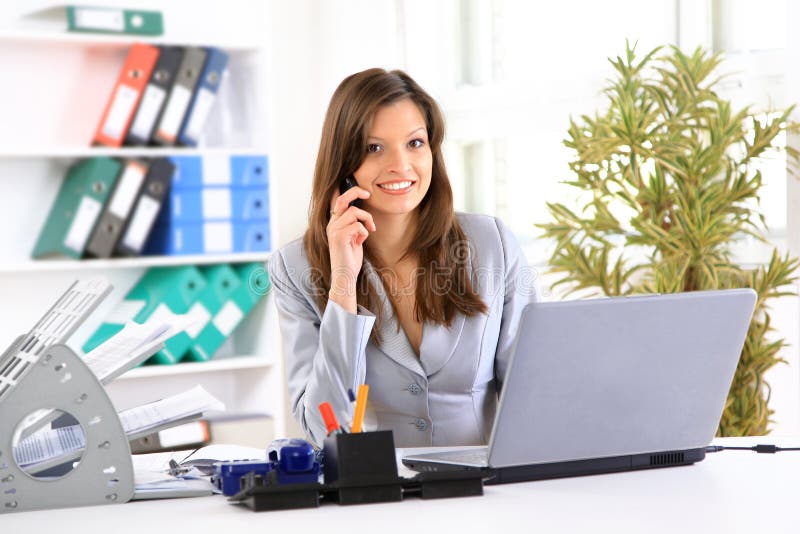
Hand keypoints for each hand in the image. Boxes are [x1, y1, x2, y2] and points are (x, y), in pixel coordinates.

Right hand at [327, 186, 375, 312]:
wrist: (345, 275)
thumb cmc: (350, 257)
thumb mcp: (353, 237)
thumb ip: (354, 224)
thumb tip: (362, 212)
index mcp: (334, 223)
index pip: (337, 200)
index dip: (349, 191)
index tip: (364, 191)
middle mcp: (332, 224)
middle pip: (342, 199)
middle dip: (356, 192)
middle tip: (368, 193)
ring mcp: (334, 230)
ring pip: (354, 212)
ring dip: (367, 219)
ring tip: (369, 229)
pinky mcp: (339, 237)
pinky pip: (358, 226)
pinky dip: (364, 232)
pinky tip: (361, 241)